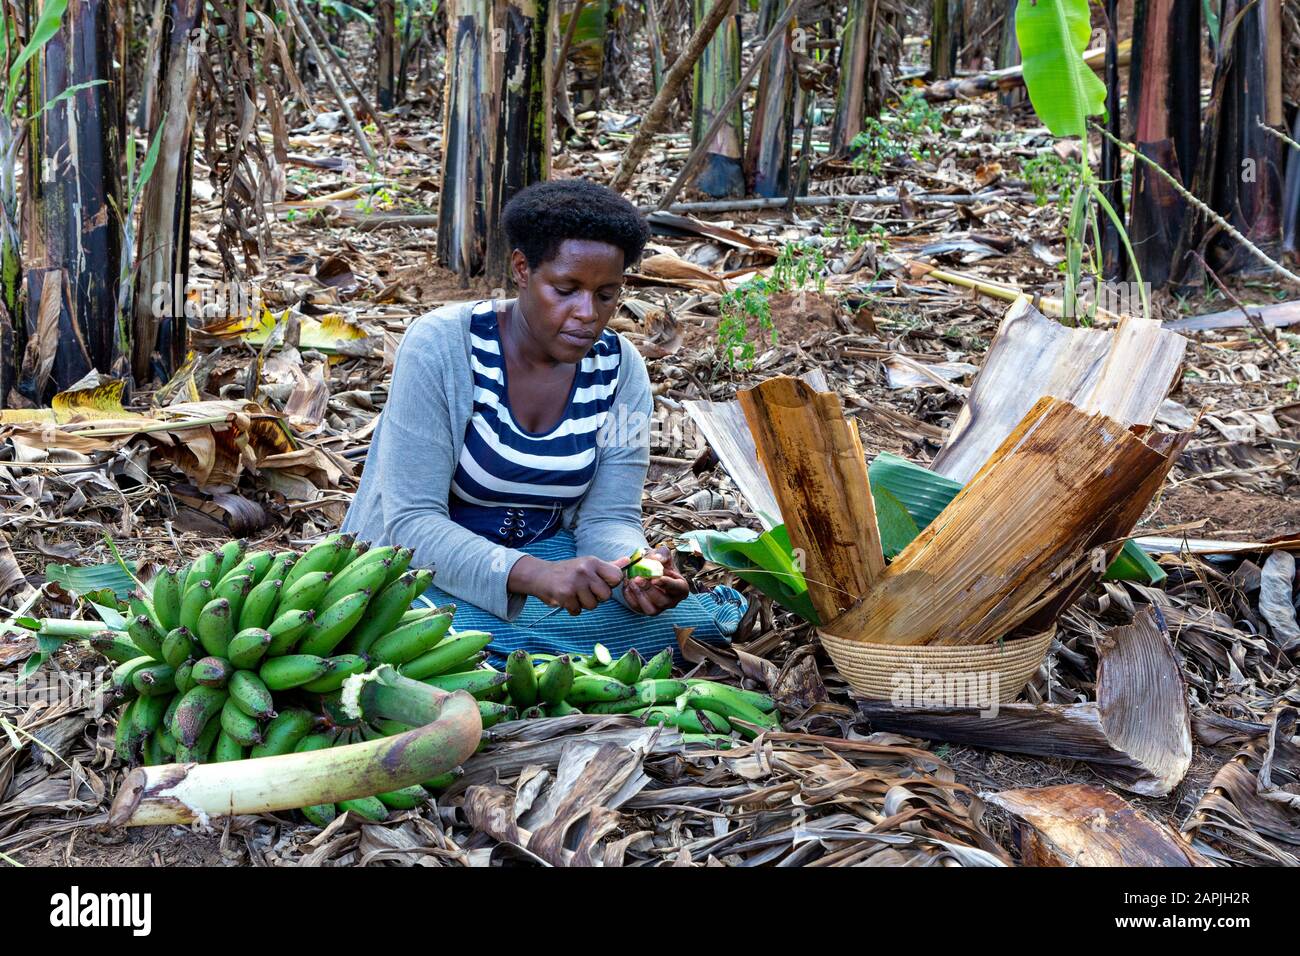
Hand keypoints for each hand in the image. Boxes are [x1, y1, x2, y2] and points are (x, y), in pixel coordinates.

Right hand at [511, 555, 625, 615]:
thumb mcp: (588, 564)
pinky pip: (577, 611)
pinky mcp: (564, 595)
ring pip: (592, 605)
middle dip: (597, 597)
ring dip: (584, 604)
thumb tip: (628, 561)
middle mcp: (585, 571)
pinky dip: (572, 609)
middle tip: (585, 590)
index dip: (611, 584)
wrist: (540, 575)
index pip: (617, 577)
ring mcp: (574, 583)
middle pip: (606, 595)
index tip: (601, 584)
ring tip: (574, 594)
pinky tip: (566, 599)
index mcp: (593, 562)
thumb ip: (609, 566)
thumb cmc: (569, 571)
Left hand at [618, 547, 688, 615]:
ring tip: (631, 581)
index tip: (654, 579)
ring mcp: (659, 608)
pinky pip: (638, 608)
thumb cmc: (659, 561)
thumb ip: (662, 554)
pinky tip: (626, 585)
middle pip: (663, 601)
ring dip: (639, 595)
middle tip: (638, 579)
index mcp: (680, 587)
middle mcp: (672, 601)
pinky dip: (630, 597)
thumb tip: (656, 559)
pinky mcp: (645, 610)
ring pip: (651, 610)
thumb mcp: (662, 553)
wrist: (648, 569)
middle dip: (649, 590)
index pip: (678, 588)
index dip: (667, 584)